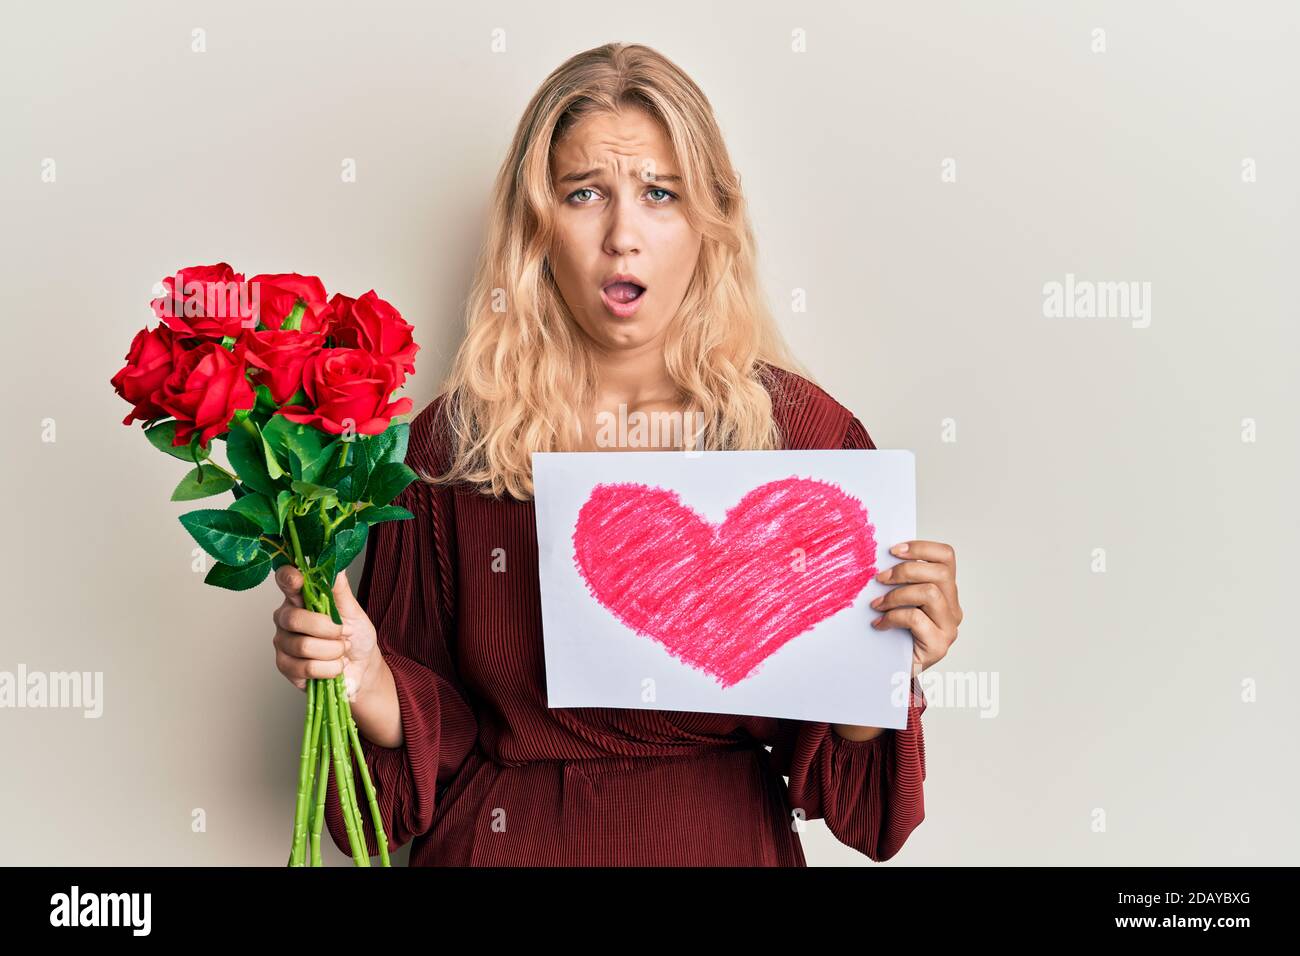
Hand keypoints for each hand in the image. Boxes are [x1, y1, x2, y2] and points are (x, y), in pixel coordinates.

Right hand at [271, 566, 379, 702]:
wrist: (362, 666)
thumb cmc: (355, 635)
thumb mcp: (352, 610)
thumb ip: (339, 589)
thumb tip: (336, 565)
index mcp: (299, 598)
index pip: (285, 581)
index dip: (288, 578)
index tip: (298, 579)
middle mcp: (286, 618)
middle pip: (294, 619)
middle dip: (328, 629)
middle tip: (344, 633)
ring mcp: (283, 643)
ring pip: (304, 646)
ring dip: (333, 651)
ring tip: (341, 650)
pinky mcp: (285, 667)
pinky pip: (306, 668)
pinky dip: (330, 668)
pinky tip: (334, 666)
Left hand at [870, 540, 961, 677]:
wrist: (894, 672)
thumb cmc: (895, 633)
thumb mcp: (900, 601)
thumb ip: (900, 581)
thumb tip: (880, 559)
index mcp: (946, 591)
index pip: (946, 557)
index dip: (921, 547)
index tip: (893, 550)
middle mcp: (953, 607)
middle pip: (940, 573)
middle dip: (905, 570)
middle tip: (879, 578)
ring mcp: (949, 627)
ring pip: (930, 593)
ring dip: (897, 594)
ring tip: (877, 604)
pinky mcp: (939, 645)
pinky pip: (916, 619)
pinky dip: (893, 617)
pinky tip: (879, 624)